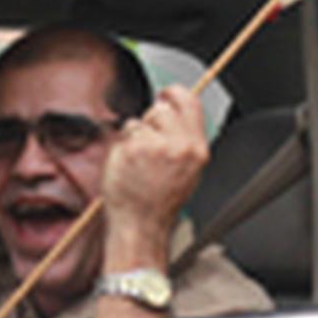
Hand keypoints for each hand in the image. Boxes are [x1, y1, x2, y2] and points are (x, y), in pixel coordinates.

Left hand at [100, 86, 208, 269]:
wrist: (141, 223)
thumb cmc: (160, 200)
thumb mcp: (188, 170)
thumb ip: (184, 139)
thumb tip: (174, 111)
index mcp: (196, 149)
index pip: (189, 102)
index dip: (174, 93)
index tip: (164, 94)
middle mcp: (178, 146)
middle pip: (161, 109)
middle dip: (151, 121)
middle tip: (148, 146)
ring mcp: (154, 147)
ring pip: (139, 121)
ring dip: (135, 136)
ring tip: (139, 161)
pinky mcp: (131, 150)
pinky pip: (124, 134)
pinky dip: (122, 146)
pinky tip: (128, 165)